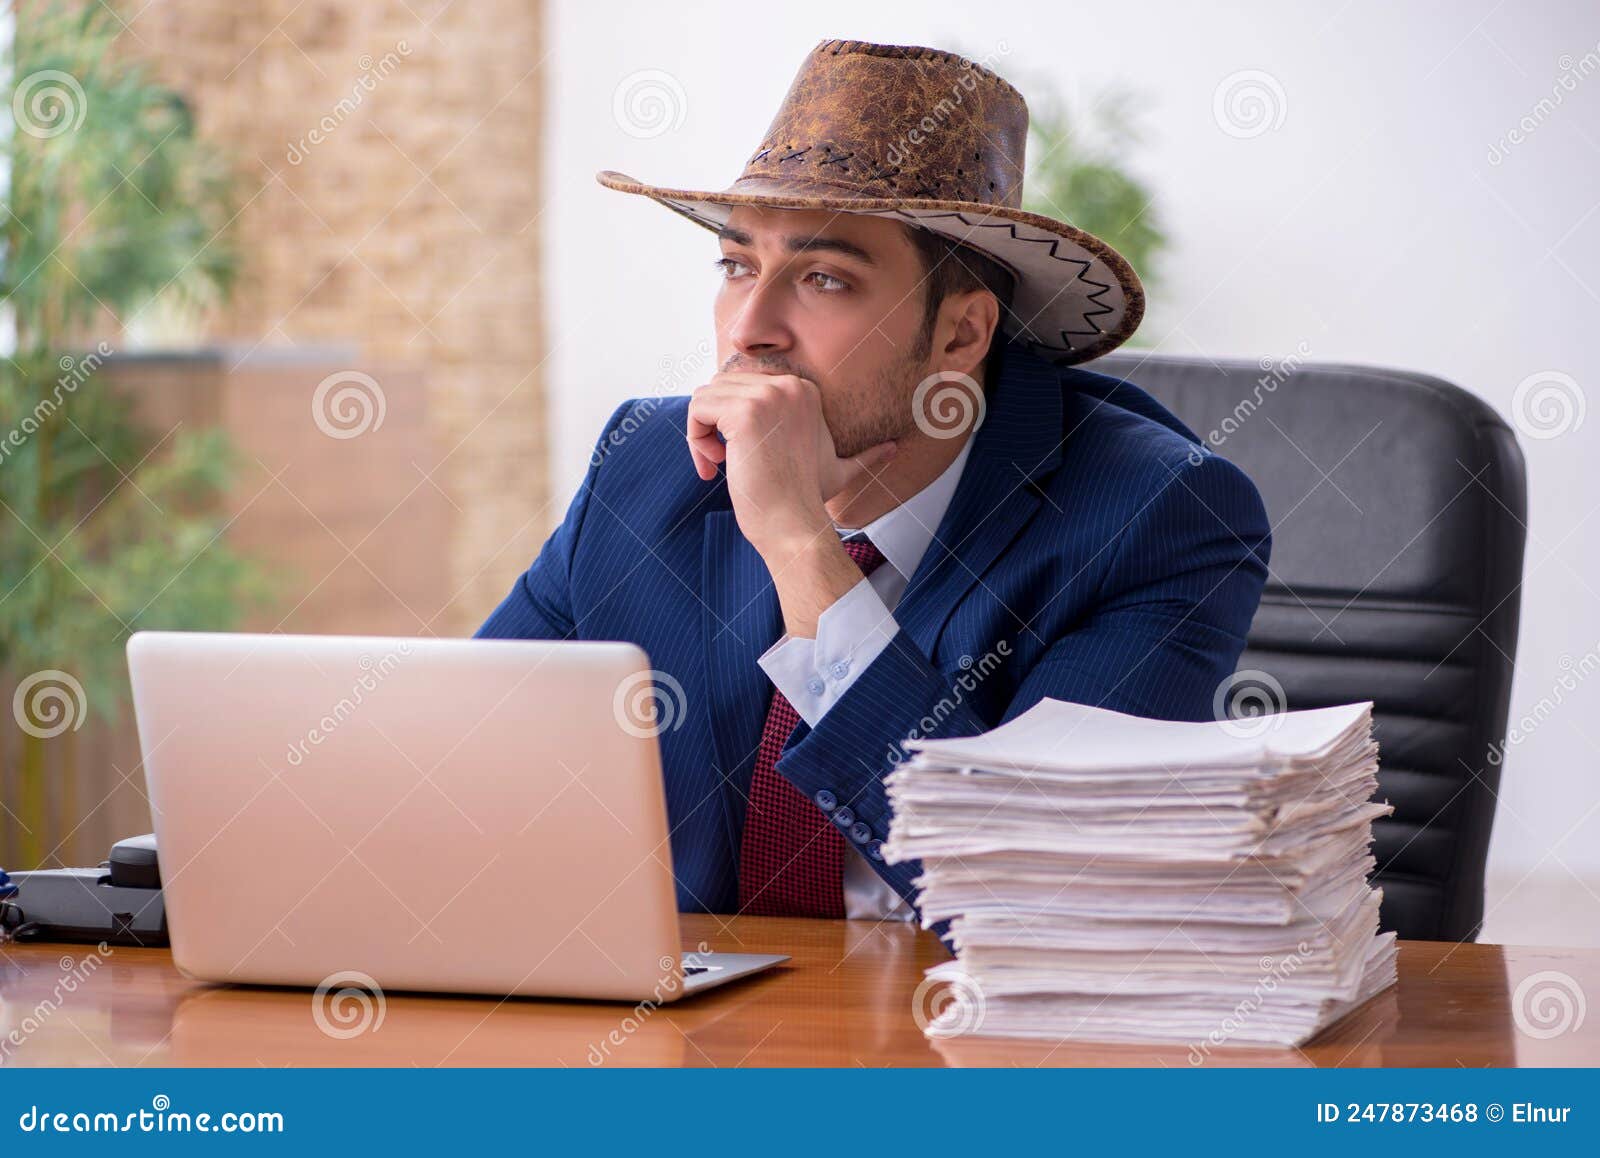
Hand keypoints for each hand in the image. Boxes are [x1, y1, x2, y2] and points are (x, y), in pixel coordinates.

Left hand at [686, 372, 896, 558]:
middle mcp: (786, 385)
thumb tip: (893, 449)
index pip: (742, 383)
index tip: (737, 455)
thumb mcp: (841, 472)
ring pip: (706, 395)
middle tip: (720, 460)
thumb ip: (865, 456)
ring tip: (716, 464)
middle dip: (712, 423)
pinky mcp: (744, 415)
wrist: (797, 526)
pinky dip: (694, 437)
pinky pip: (698, 408)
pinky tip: (713, 466)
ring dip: (700, 431)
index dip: (731, 418)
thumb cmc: (810, 502)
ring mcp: (766, 398)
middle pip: (721, 386)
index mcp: (802, 390)